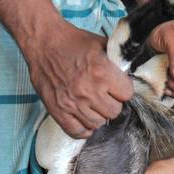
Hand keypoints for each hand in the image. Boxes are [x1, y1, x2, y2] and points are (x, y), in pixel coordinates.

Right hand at [25, 21, 134, 137]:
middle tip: (104, 95)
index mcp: (101, 72)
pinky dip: (84, 128)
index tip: (117, 86)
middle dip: (112, 103)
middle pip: (114, 112)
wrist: (43, 43)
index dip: (123, 89)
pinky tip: (84, 118)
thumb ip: (117, 62)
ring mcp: (72, 103)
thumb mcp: (100, 44)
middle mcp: (88, 90)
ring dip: (98, 115)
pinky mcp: (58, 111)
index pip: (127, 94)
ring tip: (93, 104)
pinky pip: (77, 132)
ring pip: (98, 123)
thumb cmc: (72, 42)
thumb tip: (129, 73)